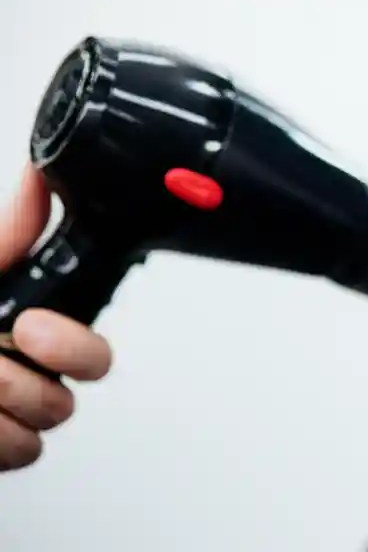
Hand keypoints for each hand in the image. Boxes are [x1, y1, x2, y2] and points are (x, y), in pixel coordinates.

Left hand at [0, 165, 111, 471]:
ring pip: (37, 434)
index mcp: (16, 331)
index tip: (33, 326)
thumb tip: (37, 182)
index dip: (75, 346)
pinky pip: (11, 455)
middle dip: (28, 382)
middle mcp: (11, 379)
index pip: (89, 353)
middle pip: (69, 398)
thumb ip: (4, 236)